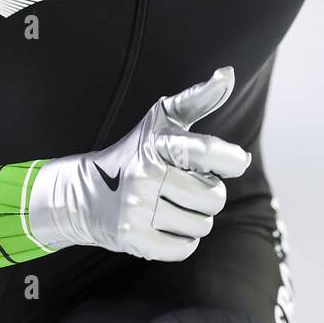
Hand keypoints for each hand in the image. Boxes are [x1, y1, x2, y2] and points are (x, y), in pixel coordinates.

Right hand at [27, 66, 250, 260]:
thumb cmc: (137, 153)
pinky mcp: (132, 238)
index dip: (230, 160)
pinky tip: (166, 225)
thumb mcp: (163, 121)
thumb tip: (229, 73)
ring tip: (174, 205)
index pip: (205, 152)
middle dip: (209, 194)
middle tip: (187, 186)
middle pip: (213, 197)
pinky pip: (185, 248)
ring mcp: (136, 208)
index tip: (238, 162)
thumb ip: (199, 99)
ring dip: (196, 218)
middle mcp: (145, 174)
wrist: (85, 194)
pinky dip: (183, 241)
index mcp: (157, 143)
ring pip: (202, 226)